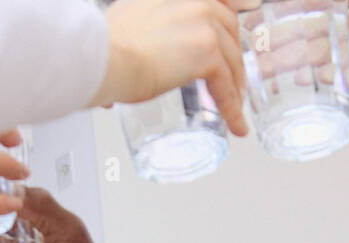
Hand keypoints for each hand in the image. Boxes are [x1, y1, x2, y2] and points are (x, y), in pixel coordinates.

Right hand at [92, 0, 249, 136]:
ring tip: (235, 107)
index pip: (219, 0)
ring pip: (231, 59)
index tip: (244, 17)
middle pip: (229, 29)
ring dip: (236, 85)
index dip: (234, 11)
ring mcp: (204, 24)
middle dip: (234, 56)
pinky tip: (236, 124)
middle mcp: (196, 1)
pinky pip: (226, 85)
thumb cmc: (106, 44)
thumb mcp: (129, 16)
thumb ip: (143, 23)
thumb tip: (135, 48)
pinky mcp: (207, 53)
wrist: (104, 57)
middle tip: (233, 78)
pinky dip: (232, 108)